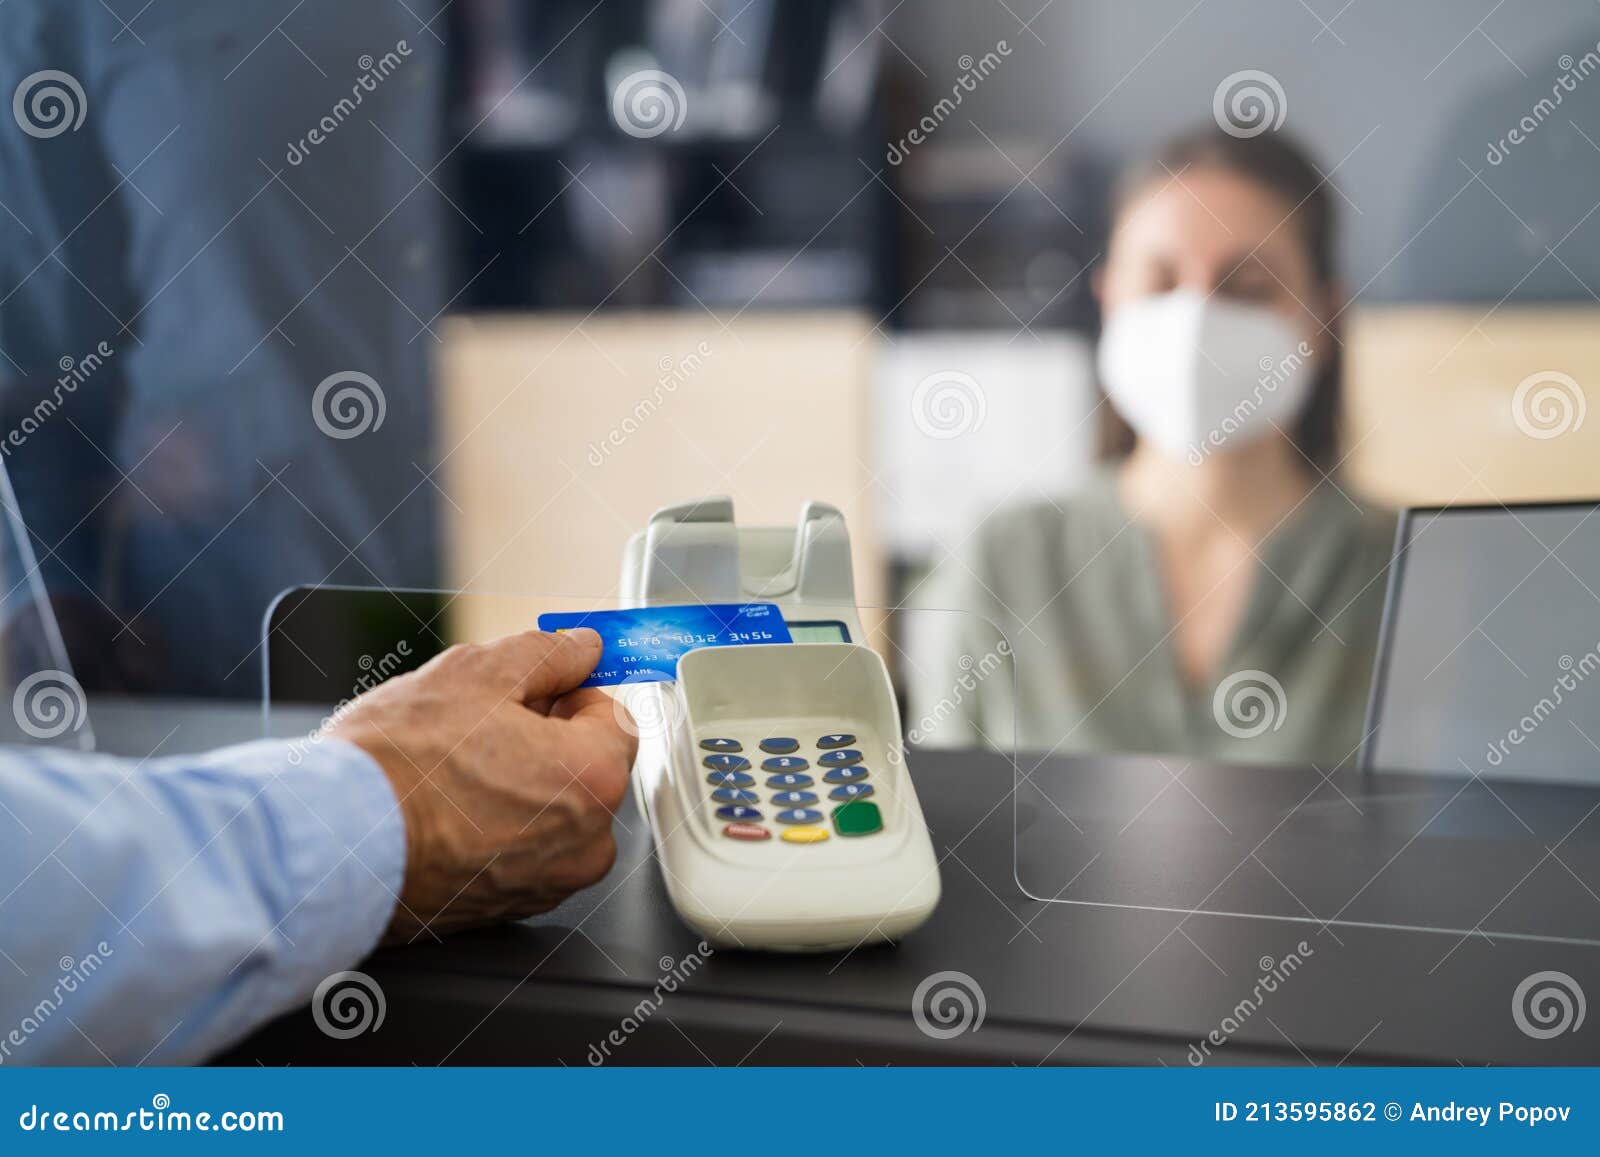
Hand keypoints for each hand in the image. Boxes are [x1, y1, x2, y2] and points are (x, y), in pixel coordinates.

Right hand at [327, 628, 636, 942]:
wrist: (334, 842)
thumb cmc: (399, 764)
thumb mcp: (478, 673)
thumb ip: (548, 654)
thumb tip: (583, 647)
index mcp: (594, 779)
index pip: (615, 719)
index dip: (573, 694)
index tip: (539, 688)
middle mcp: (586, 843)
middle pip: (586, 769)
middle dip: (547, 739)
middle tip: (484, 723)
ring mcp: (548, 884)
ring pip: (554, 813)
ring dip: (522, 784)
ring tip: (458, 766)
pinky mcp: (508, 909)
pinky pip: (522, 853)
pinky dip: (498, 828)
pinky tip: (450, 808)